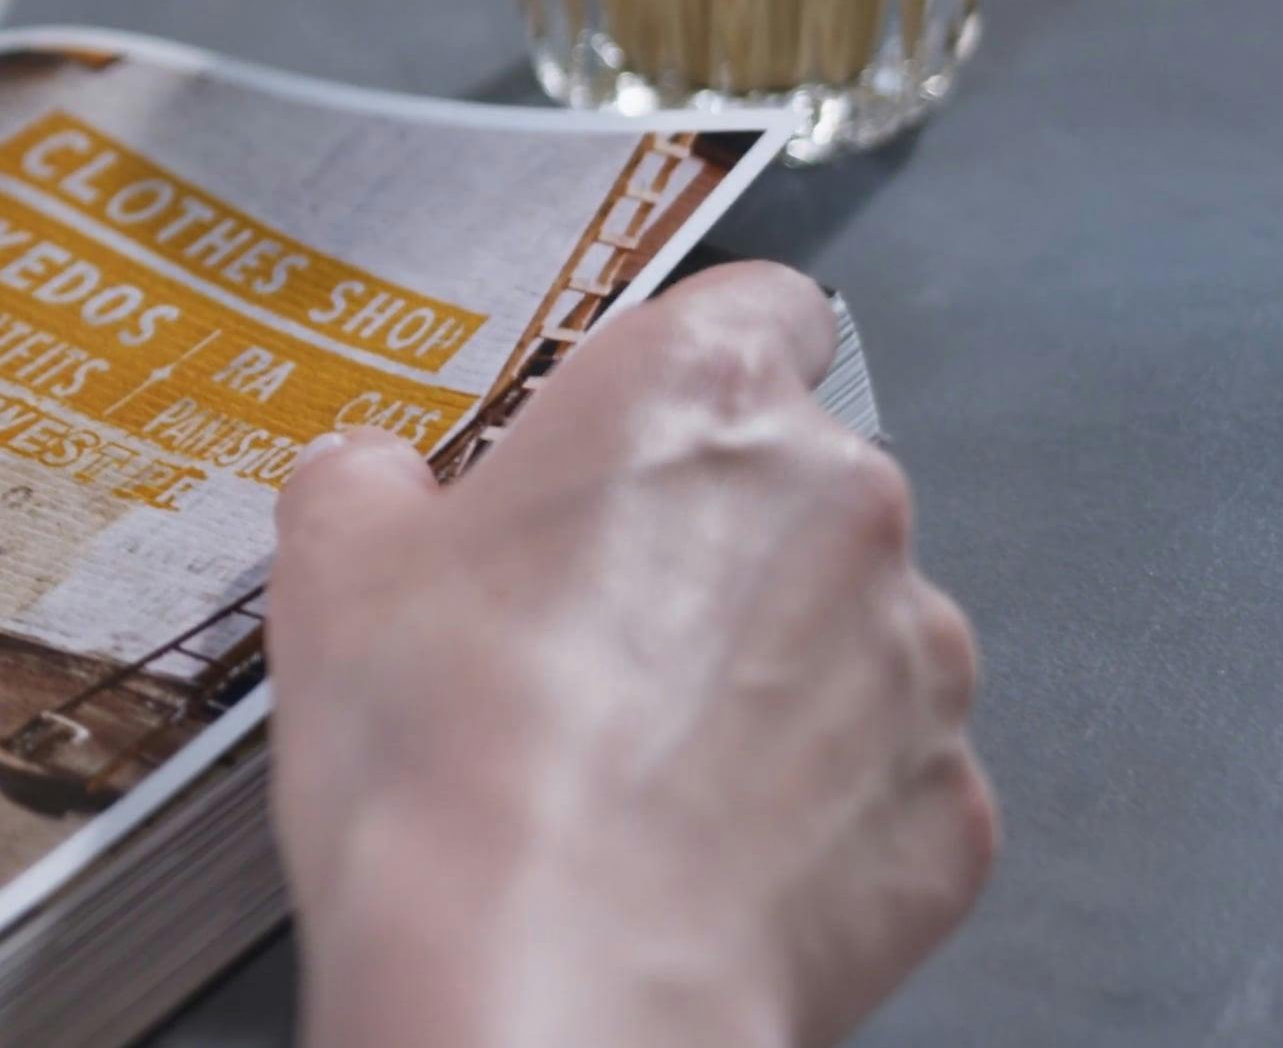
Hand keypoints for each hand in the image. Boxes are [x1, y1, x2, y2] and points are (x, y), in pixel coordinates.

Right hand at [266, 262, 991, 1047]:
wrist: (546, 975)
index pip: (752, 308)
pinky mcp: (952, 809)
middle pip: (797, 482)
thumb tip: (380, 482)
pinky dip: (814, 807)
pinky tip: (698, 850)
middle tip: (584, 630)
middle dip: (710, 542)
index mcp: (696, 395)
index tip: (625, 438)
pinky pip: (886, 778)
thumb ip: (371, 480)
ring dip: (771, 674)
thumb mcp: (331, 566)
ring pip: (851, 631)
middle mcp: (841, 501)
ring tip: (633, 763)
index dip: (682, 374)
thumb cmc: (450, 762)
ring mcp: (917, 661)